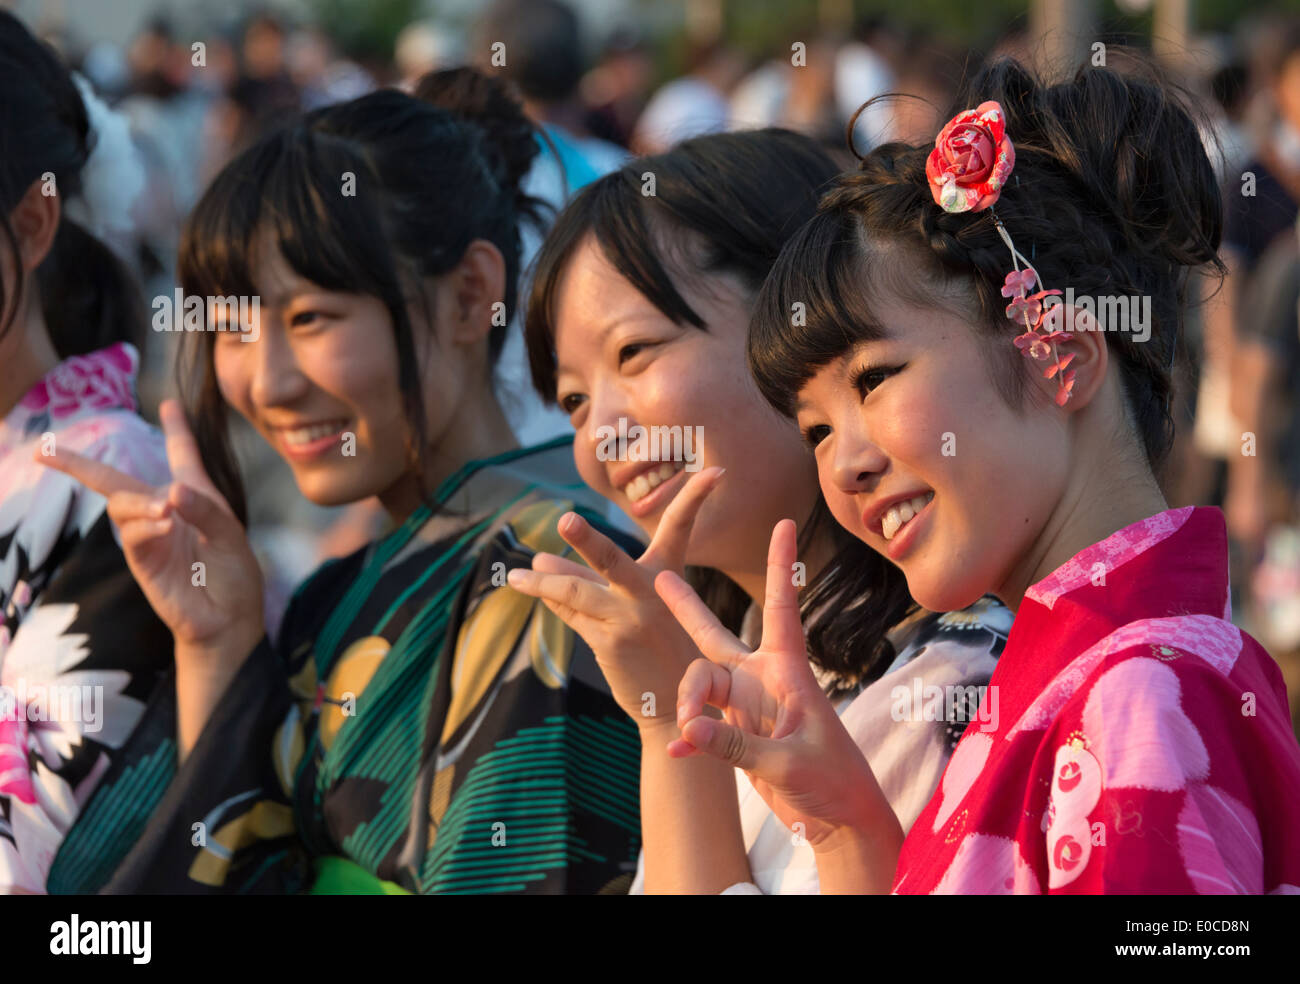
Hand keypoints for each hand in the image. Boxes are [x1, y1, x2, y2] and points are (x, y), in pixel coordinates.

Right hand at [36, 399, 264, 656]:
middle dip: (78, 464)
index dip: (176, 429)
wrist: (229, 619)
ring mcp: (148, 535)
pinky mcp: (142, 560)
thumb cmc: (234, 575)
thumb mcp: (231, 535)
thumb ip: (205, 509)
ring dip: (138, 502)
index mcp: (193, 497)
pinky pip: (130, 535)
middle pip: (116, 479)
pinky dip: (145, 524)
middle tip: (45, 450)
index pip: (181, 455)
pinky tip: (165, 524)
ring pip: (120, 504)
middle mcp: (165, 510)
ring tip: (166, 511)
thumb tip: (170, 491)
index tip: (170, 404)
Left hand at [506, 466, 723, 729]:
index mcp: (669, 577)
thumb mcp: (639, 607)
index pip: (681, 528)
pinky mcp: (610, 644)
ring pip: (576, 593)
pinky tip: (526, 584)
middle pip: (612, 561)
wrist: (677, 706)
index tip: (715, 471)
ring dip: (543, 582)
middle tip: (564, 520)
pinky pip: (572, 615)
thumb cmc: (662, 650)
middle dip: (586, 541)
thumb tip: (539, 558)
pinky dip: (549, 598)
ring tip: (515, 575)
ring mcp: (629, 620)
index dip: (695, 497)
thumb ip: (590, 580)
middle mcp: (650, 594)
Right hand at [654, 519, 897, 849]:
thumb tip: (686, 729)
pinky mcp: (736, 736)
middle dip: (687, 608)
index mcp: (788, 670)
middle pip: (716, 637)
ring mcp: (745, 708)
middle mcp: (762, 680)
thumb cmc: (833, 782)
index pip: (781, 606)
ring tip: (684, 731)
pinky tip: (679, 751)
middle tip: (658, 576)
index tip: (785, 522)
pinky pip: (699, 727)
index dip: (780, 565)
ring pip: (700, 685)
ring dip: (687, 705)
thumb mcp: (788, 762)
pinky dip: (689, 739)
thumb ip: (735, 746)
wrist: (838, 821)